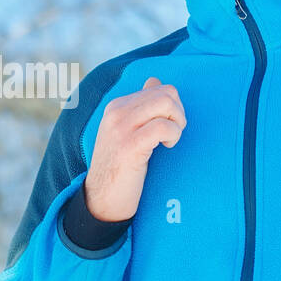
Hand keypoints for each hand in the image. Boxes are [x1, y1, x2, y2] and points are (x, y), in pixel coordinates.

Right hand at [83, 76, 186, 221]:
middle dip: (179, 113)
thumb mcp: (125, 131)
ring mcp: (121, 128)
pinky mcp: (129, 145)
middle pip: (165, 93)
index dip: (173, 106)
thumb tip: (154, 81)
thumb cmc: (120, 167)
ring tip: (170, 140)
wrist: (102, 199)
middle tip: (173, 134)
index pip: (158, 87)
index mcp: (116, 106)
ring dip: (177, 123)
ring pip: (165, 104)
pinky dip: (173, 136)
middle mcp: (116, 112)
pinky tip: (166, 148)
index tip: (168, 126)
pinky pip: (163, 127)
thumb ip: (139, 106)